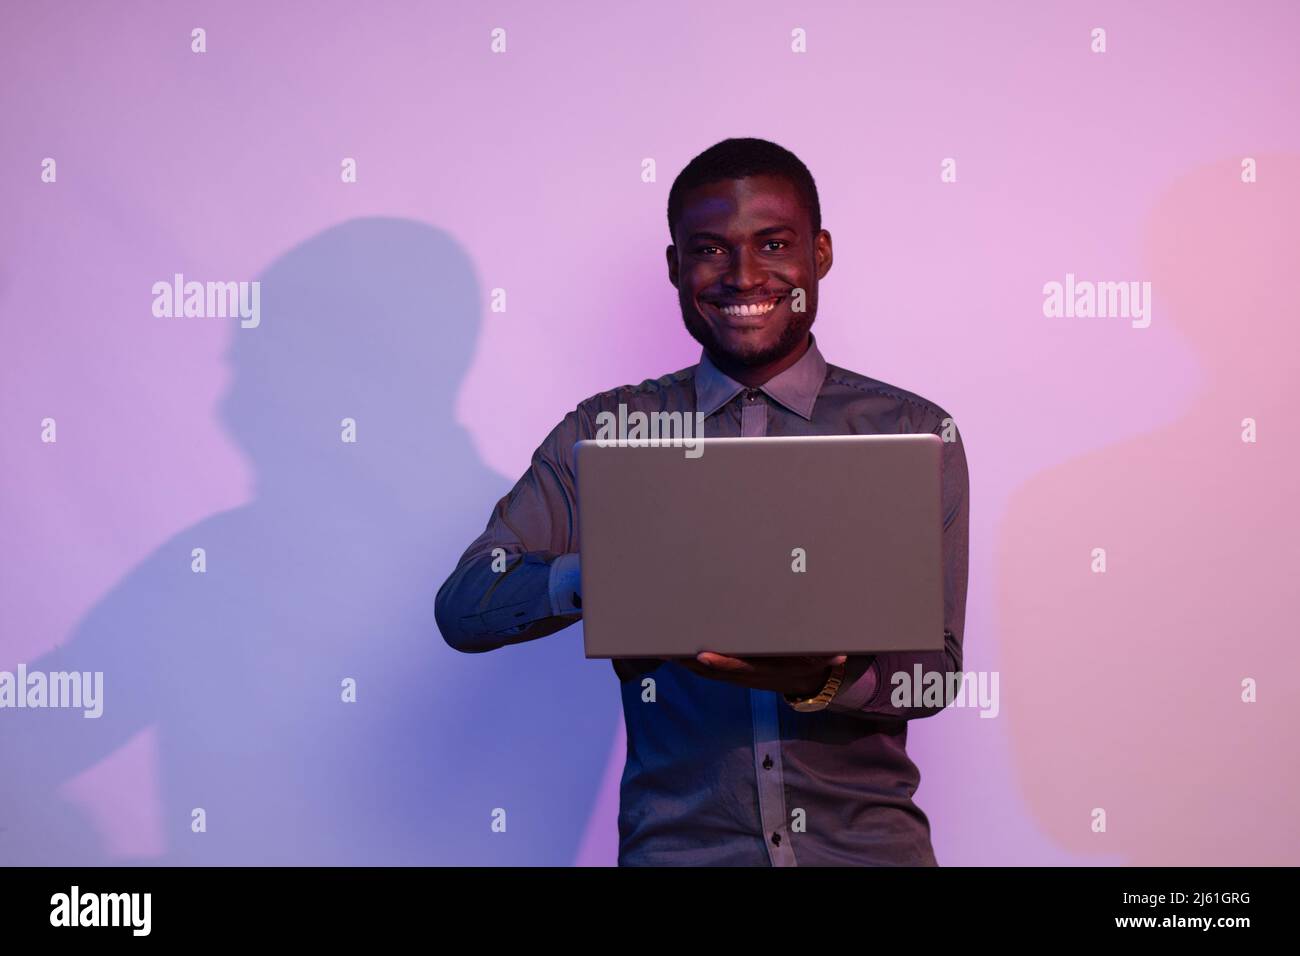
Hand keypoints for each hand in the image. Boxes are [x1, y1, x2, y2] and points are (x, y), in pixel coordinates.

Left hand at [674, 651, 847, 696]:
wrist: (807, 684)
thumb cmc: (811, 663)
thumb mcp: (821, 660)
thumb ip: (827, 658)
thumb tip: (840, 657)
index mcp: (765, 672)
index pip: (739, 669)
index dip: (720, 663)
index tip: (703, 655)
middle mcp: (747, 677)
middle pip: (713, 670)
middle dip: (689, 660)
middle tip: (666, 646)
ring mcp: (738, 678)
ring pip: (706, 672)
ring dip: (684, 661)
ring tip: (662, 646)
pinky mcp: (734, 675)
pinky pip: (709, 670)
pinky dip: (691, 662)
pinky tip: (677, 651)